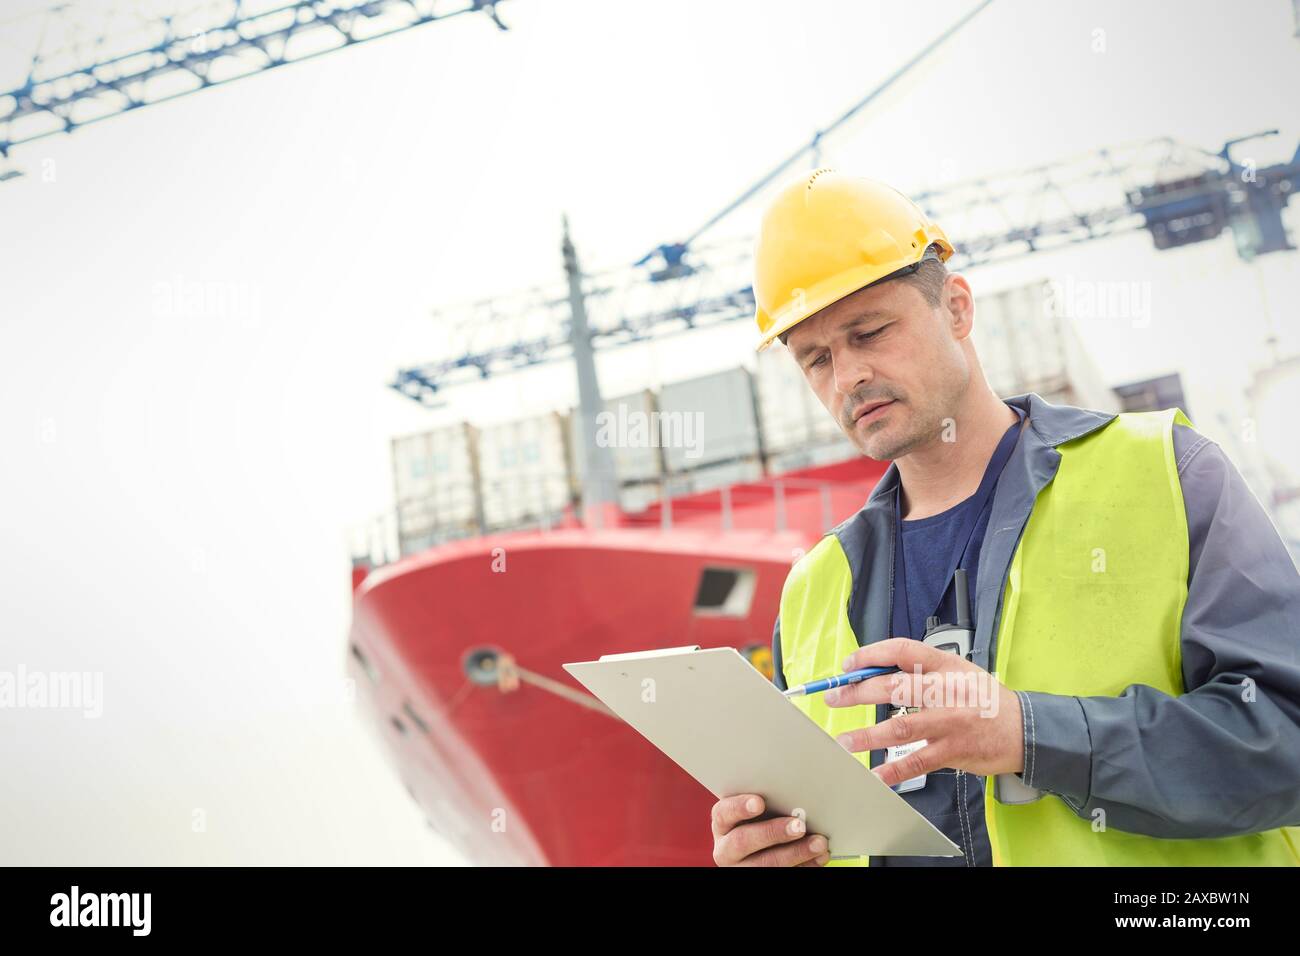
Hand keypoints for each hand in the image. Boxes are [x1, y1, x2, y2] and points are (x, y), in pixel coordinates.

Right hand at [710, 794, 830, 866]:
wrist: (762, 848)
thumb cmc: (762, 818)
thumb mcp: (757, 810)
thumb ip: (767, 800)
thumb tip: (793, 788)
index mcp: (723, 823)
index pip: (723, 813)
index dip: (740, 808)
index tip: (759, 802)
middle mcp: (726, 848)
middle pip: (743, 841)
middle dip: (773, 833)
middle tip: (799, 825)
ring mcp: (742, 867)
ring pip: (765, 864)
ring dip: (796, 853)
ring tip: (818, 843)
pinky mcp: (759, 877)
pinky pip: (782, 874)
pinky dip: (805, 865)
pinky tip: (819, 857)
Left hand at [824, 637, 1024, 787]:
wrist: (1024, 729)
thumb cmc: (985, 699)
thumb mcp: (958, 671)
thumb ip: (922, 671)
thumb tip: (875, 673)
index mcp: (945, 665)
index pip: (902, 651)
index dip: (871, 655)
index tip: (850, 665)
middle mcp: (946, 691)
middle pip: (894, 687)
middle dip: (857, 692)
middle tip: (834, 697)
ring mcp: (949, 722)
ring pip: (901, 726)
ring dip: (868, 735)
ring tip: (844, 741)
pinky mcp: (953, 751)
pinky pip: (917, 761)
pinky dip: (894, 770)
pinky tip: (875, 774)